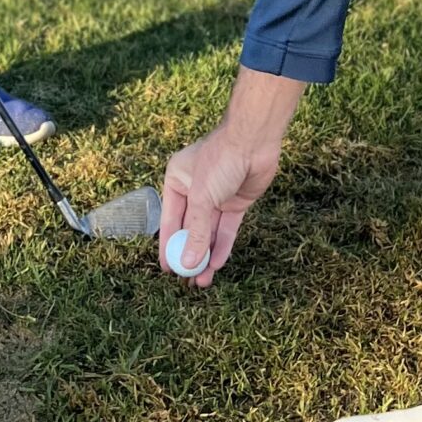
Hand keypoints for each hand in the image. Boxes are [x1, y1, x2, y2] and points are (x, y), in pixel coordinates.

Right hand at [159, 68, 305, 286]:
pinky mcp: (236, 203)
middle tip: (187, 279)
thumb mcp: (202, 197)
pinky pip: (226, 230)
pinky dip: (222, 246)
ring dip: (206, 256)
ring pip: (209, 233)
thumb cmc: (220, 159)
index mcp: (177, 181)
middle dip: (189, 255)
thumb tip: (187, 261)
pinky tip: (217, 264)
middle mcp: (195, 190)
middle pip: (190, 229)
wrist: (254, 141)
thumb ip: (196, 232)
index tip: (167, 269)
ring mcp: (217, 197)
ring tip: (202, 281)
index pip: (169, 220)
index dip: (168, 245)